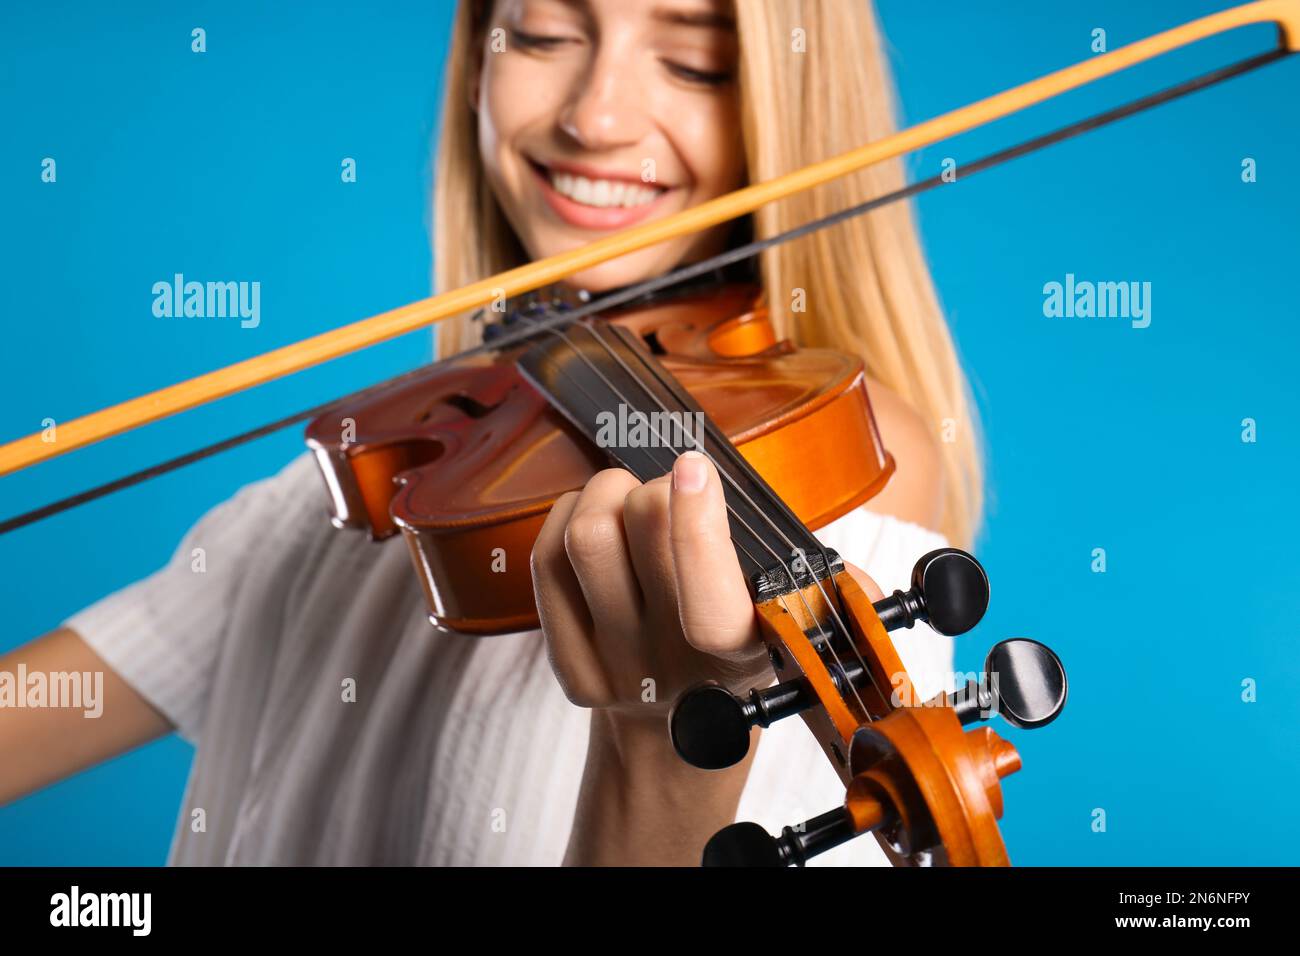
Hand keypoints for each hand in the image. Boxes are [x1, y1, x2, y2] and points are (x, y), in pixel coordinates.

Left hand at [531, 450, 770, 723]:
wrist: (679, 733)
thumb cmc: (726, 642)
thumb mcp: (764, 608)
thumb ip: (738, 550)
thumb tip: (688, 473)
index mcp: (742, 655)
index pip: (711, 602)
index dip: (697, 523)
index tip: (694, 467)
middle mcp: (677, 669)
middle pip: (642, 530)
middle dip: (653, 486)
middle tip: (665, 492)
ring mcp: (619, 672)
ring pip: (586, 536)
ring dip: (607, 494)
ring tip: (625, 501)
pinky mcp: (573, 671)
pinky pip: (546, 562)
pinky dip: (569, 516)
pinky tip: (591, 516)